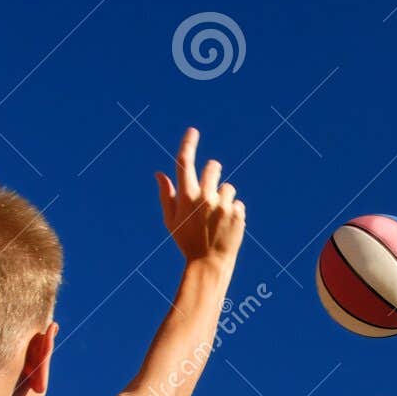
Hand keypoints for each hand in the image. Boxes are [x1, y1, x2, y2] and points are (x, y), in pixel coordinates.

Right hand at [155, 128, 245, 267]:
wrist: (209, 264)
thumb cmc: (187, 241)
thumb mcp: (171, 220)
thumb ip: (166, 195)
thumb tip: (159, 173)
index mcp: (186, 196)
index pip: (185, 162)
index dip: (188, 144)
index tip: (192, 131)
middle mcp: (204, 197)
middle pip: (213, 167)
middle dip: (213, 171)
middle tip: (211, 188)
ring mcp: (222, 205)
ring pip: (228, 187)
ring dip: (224, 197)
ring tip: (218, 218)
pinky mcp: (237, 213)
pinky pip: (237, 203)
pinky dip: (233, 212)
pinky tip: (226, 227)